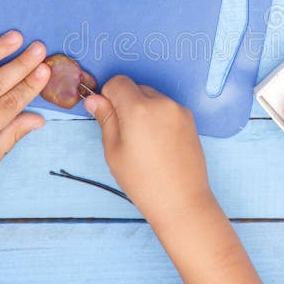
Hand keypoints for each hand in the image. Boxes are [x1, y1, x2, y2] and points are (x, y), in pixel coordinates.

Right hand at [84, 76, 213, 226]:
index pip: (118, 82)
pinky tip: (158, 143)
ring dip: (143, 109)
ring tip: (144, 142)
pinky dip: (158, 117)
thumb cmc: (144, 181)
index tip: (108, 115)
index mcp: (139, 108)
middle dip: (126, 103)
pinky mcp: (189, 119)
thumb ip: (105, 119)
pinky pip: (167, 108)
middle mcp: (162, 103)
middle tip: (125, 134)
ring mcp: (179, 110)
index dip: (108, 96)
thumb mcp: (114, 151)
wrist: (181, 201)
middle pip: (136, 88)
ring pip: (152, 97)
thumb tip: (94, 100)